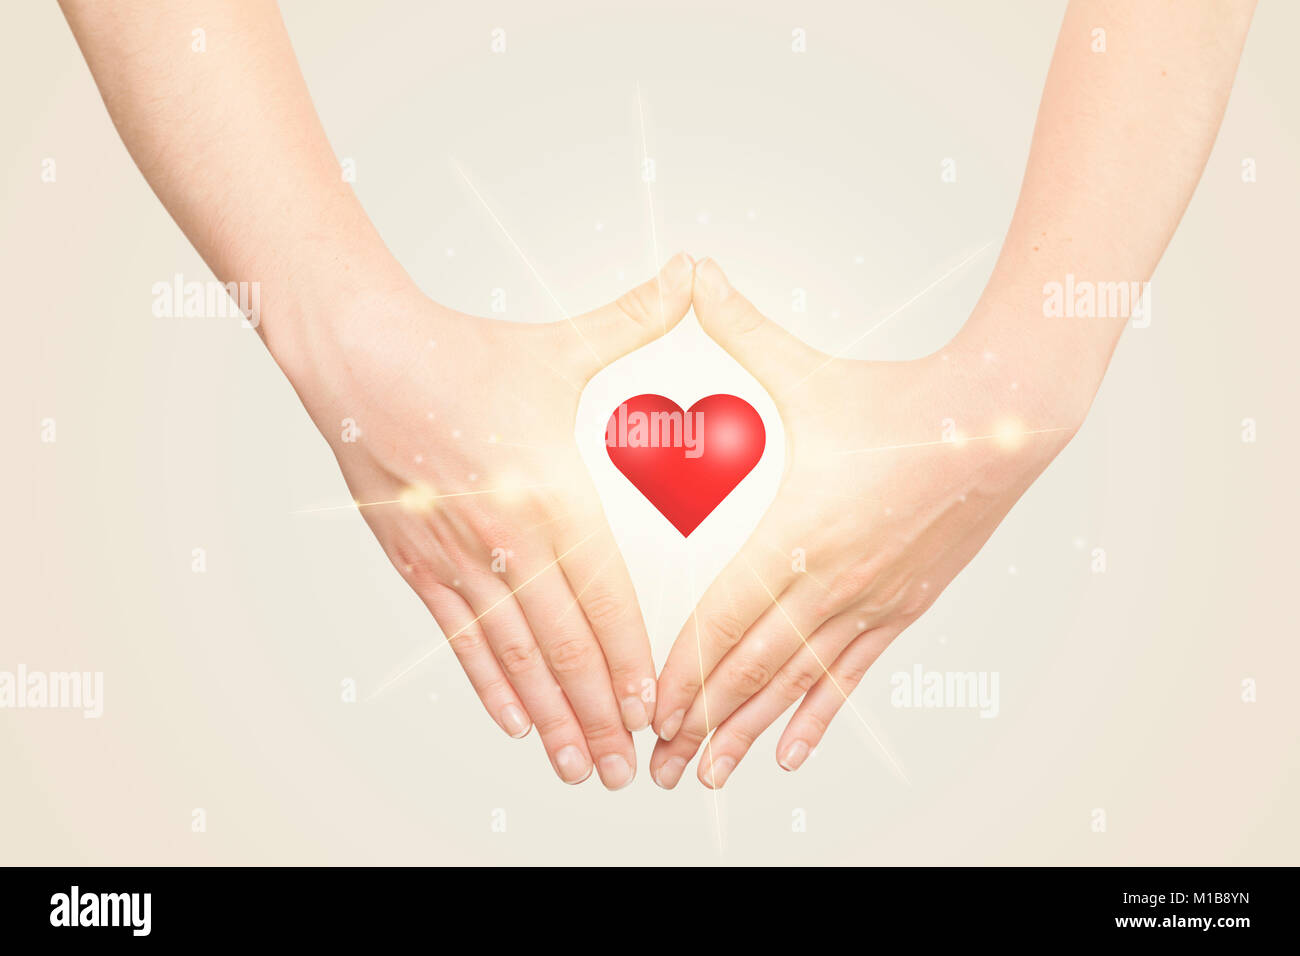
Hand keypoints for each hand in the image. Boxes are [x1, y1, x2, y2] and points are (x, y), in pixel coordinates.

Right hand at [287, 254, 693, 787]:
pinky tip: (513, 721)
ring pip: (511, 657)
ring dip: (548, 717)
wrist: (363, 360)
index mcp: (548, 493)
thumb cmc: (468, 355)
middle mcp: (504, 539)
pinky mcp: (418, 564)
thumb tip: (697, 270)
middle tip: (628, 768)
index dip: (630, 662)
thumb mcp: (559, 343)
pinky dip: (489, 684)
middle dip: (598, 713)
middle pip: (560, 646)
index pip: (601, 599)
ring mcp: (455, 558)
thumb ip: (636, 318)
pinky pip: (461, 637)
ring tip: (577, 765)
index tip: (657, 710)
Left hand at [649, 258, 1082, 787]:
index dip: (684, 673)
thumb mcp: (806, 369)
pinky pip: (846, 677)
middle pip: (751, 671)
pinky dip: (813, 719)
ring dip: (746, 735)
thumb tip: (693, 269)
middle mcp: (829, 584)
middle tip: (653, 770)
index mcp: (796, 534)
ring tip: (706, 778)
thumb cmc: (894, 396)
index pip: (725, 622)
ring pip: (794, 688)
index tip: (648, 714)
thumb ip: (739, 327)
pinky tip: (787, 754)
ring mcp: (868, 604)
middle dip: (698, 724)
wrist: (995, 422)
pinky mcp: (899, 609)